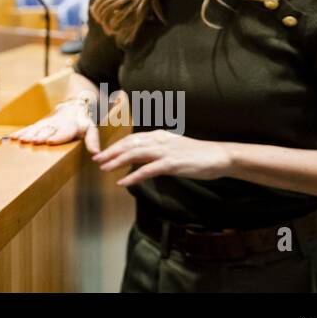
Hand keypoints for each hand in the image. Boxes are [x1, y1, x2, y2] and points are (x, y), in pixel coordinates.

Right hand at [9, 101, 100, 153]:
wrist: (72, 105)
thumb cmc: (82, 122)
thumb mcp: (91, 128)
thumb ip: (93, 140)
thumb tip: (96, 153)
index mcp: (70, 126)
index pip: (64, 131)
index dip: (57, 136)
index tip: (50, 141)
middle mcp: (56, 124)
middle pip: (46, 130)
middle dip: (37, 136)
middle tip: (28, 141)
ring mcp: (46, 123)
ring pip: (36, 128)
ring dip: (27, 134)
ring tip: (18, 140)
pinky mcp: (39, 124)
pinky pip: (29, 128)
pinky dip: (20, 132)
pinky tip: (11, 138)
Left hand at [93, 130, 231, 185]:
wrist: (219, 156)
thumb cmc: (198, 154)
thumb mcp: (175, 147)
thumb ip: (159, 149)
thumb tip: (145, 155)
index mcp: (160, 136)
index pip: (132, 139)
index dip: (116, 145)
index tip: (104, 152)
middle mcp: (160, 141)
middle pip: (129, 145)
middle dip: (111, 152)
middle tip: (97, 160)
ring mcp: (165, 152)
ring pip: (135, 154)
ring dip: (117, 161)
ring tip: (104, 169)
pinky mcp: (172, 164)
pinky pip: (148, 170)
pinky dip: (133, 176)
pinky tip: (123, 181)